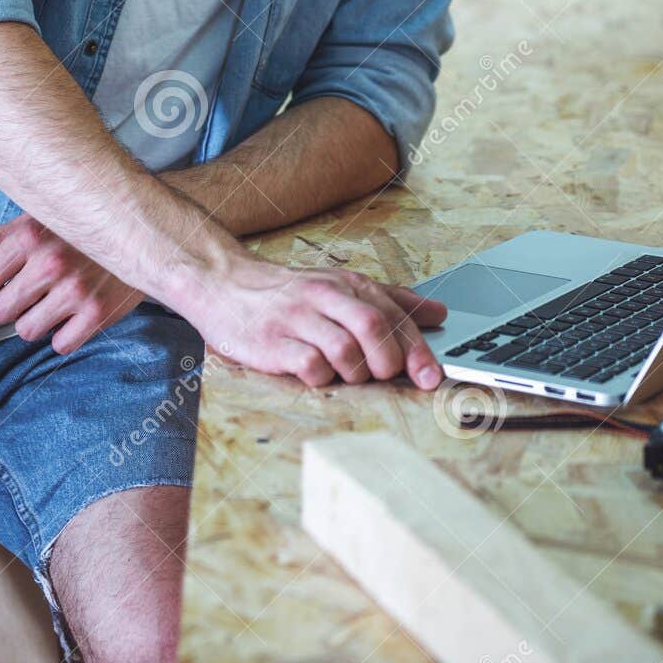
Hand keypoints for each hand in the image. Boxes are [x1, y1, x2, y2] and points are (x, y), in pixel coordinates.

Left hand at [0, 214, 144, 353]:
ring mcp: (75, 289)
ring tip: (54, 302)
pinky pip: (60, 345)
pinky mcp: (98, 312)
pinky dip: (65, 335)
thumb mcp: (34, 223)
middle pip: (1, 312)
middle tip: (31, 293)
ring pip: (27, 331)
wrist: (143, 230)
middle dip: (11, 306)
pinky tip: (75, 313)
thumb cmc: (79, 228)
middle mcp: (50, 262)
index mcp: (29, 236)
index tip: (0, 286)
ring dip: (36, 322)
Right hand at [169, 251, 447, 390]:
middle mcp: (323, 297)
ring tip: (349, 376)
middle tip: (389, 378)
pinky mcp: (270, 342)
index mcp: (345, 285)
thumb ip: (390, 301)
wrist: (224, 284)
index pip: (391, 314)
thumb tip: (437, 314)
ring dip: (356, 372)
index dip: (417, 349)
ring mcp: (296, 319)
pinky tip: (318, 376)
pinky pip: (308, 365)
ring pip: (343, 348)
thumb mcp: (341, 287)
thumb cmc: (289, 293)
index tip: (432, 377)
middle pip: (372, 326)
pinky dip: (322, 378)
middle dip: (389, 360)